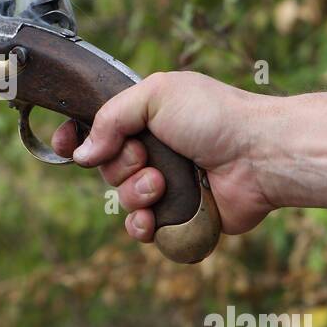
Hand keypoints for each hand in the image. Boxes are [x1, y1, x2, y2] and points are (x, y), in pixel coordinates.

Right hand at [51, 71, 274, 243]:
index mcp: (146, 118)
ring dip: (134, 194)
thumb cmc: (215, 116)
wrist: (259, 156)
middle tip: (145, 157)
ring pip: (122, 200)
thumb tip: (82, 152)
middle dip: (119, 166)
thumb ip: (111, 117)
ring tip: (160, 185)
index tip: (67, 146)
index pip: (97, 129)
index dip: (76, 139)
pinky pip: (144, 230)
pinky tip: (150, 220)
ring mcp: (167, 185)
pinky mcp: (180, 217)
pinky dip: (142, 226)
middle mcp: (154, 151)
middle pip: (106, 168)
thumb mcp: (156, 95)